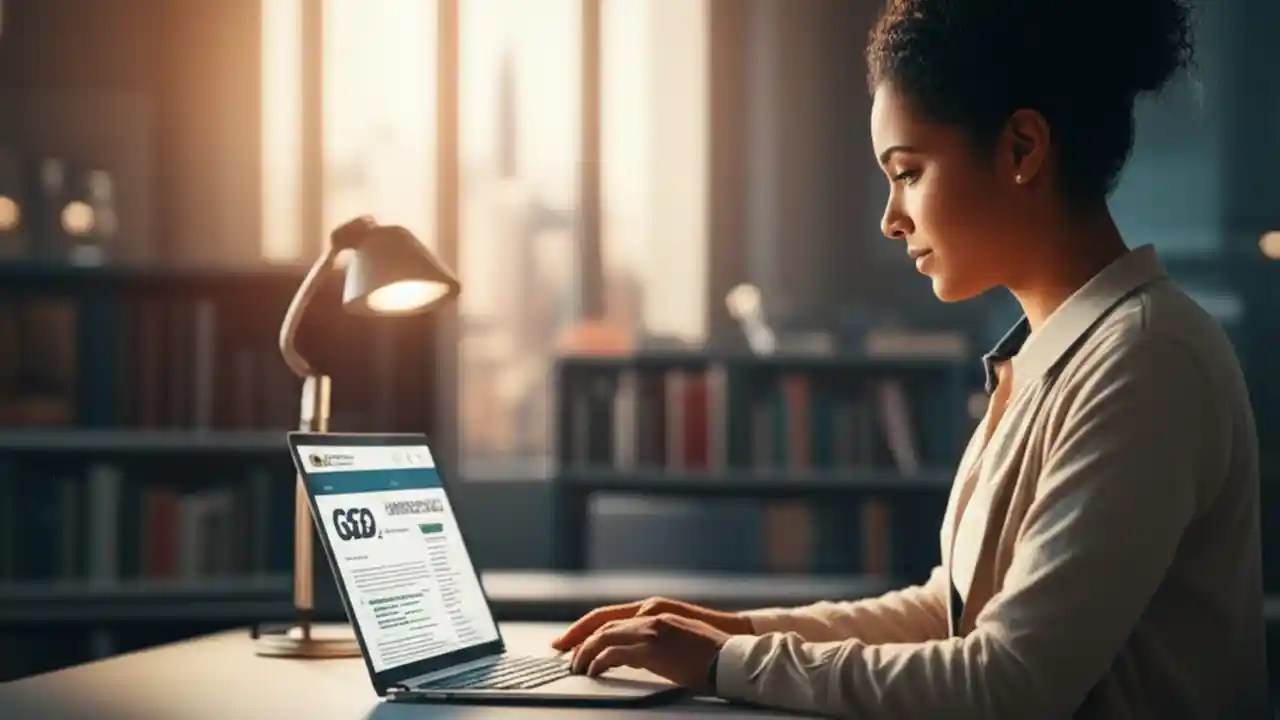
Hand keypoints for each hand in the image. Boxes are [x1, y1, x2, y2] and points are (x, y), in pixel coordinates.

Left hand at [565, 613, 730, 689]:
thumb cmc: (710, 650)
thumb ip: (655, 636)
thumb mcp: (678, 634)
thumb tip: (634, 651)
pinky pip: (614, 654)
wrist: (732, 655)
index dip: (585, 626)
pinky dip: (599, 662)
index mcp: (654, 609)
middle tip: (563, 653)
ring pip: (604, 636)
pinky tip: (594, 672)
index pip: (609, 614)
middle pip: (602, 623)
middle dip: (578, 639)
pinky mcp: (653, 648)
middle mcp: (650, 614)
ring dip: (585, 652)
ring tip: (576, 667)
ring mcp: (651, 630)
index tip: (569, 638)